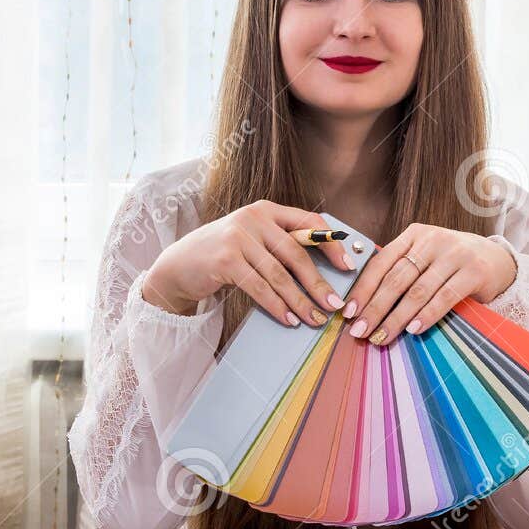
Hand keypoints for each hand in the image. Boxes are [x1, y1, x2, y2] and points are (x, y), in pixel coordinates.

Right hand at [141, 200, 354, 325]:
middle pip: (296, 253)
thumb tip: (323, 271)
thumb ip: (281, 246)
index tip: (348, 267)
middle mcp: (253, 218)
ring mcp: (238, 237)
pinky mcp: (225, 259)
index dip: (332, 244)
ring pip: (279, 274)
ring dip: (300, 301)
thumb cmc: (223, 255)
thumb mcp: (253, 241)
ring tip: (314, 319)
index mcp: (266, 209)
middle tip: (334, 305)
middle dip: (318, 283)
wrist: (179, 265)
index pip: (309, 222)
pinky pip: (259, 287)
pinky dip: (277, 306)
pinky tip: (289, 319)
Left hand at [343, 223, 517, 345]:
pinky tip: (413, 330)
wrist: (496, 259)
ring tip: (382, 336)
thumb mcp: (425, 256)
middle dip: (375, 308)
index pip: (381, 262)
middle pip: (396, 279)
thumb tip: (363, 304)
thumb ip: (400, 270)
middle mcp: (432, 240)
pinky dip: (427, 315)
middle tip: (360, 331)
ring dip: (397, 318)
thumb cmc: (451, 262)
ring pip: (418, 291)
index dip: (363, 288)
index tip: (349, 312)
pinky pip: (444, 297)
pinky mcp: (473, 271)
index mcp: (414, 235)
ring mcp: (454, 254)